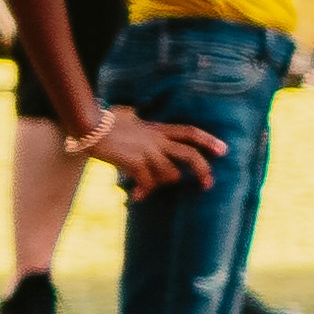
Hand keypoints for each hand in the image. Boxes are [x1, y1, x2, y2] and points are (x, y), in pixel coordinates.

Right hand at [86, 106, 225, 197]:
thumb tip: (138, 116)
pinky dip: (143, 192)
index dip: (208, 140)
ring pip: (170, 175)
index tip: (224, 150)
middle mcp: (157, 140)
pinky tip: (135, 196)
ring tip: (146, 187)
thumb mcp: (131, 120)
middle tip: (207, 185)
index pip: (190, 132)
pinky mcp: (135, 162)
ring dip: (161, 184)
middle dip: (203, 170)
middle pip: (190, 155)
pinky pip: (148, 183)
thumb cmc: (107, 125)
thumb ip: (142, 125)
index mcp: (158, 130)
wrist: (89, 127)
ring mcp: (147, 151)